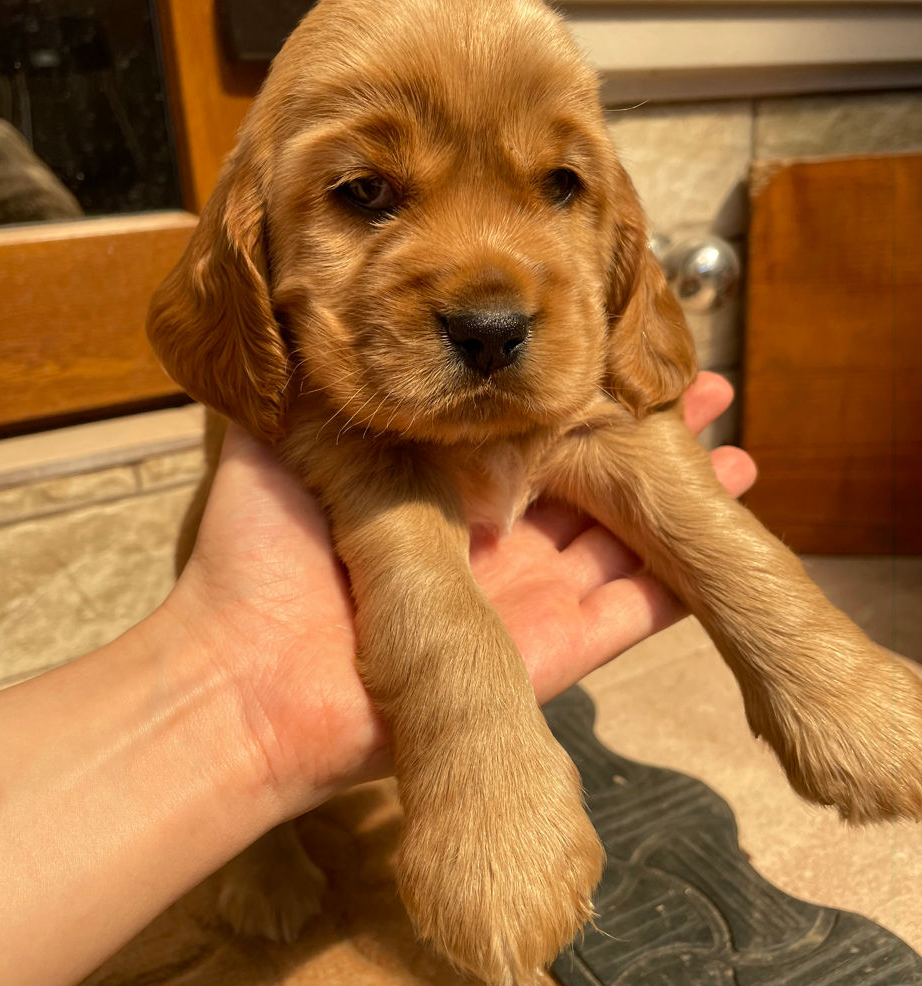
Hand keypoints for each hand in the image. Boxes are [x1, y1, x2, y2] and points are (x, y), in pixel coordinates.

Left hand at [165, 372, 755, 814]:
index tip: (614, 345)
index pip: (521, 432)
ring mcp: (525, 599)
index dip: (570, 393)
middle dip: (642, 436)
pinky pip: (633, 612)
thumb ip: (315, 385)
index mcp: (433, 490)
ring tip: (737, 448)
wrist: (247, 679)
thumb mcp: (280, 440)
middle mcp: (487, 540)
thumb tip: (312, 305)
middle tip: (704, 386)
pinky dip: (682, 575)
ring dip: (675, 497)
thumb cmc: (256, 554)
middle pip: (586, 483)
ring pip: (621, 540)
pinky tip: (724, 526)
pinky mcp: (553, 656)